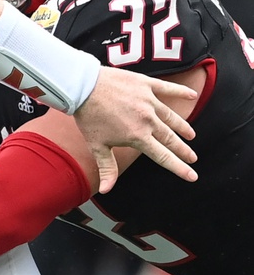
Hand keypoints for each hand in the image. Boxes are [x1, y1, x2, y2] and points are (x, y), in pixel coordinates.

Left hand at [75, 66, 197, 192]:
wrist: (81, 86)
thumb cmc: (88, 116)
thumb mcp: (96, 145)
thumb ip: (106, 168)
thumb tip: (106, 190)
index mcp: (137, 136)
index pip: (163, 156)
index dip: (179, 167)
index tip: (192, 176)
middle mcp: (147, 120)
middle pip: (170, 138)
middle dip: (183, 150)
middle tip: (193, 157)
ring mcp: (148, 101)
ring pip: (171, 117)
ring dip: (182, 127)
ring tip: (190, 135)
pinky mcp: (145, 84)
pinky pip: (167, 88)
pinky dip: (180, 91)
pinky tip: (193, 95)